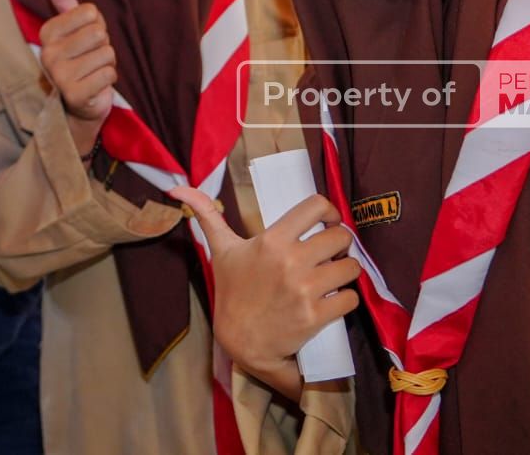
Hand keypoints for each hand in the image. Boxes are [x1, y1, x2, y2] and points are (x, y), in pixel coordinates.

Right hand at [38, 0, 115, 155]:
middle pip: (99, 33)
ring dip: (107, 63)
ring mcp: (60, 75)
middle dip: (103, 45)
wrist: (78, 104)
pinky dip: (108, 80)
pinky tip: (95, 85)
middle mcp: (48, 53)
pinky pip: (109, 74)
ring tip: (93, 72)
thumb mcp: (71, 27)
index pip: (89, 12)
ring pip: (107, 54)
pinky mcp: (75, 94)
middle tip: (90, 58)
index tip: (84, 41)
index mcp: (47, 33)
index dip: (95, 25)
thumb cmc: (79, 59)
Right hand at [168, 186, 358, 400]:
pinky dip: (347, 299)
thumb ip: (207, 215)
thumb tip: (179, 188)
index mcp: (271, 240)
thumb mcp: (221, 250)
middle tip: (332, 252)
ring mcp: (304, 290)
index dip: (330, 211)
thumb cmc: (232, 291)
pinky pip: (350, 299)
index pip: (316, 207)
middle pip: (340, 237)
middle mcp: (290, 261)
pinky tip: (334, 299)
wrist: (239, 340)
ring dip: (346, 271)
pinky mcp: (316, 316)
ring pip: (350, 267)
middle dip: (340, 243)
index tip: (328, 221)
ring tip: (335, 275)